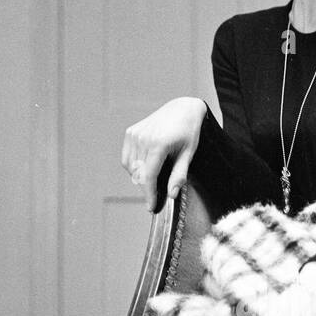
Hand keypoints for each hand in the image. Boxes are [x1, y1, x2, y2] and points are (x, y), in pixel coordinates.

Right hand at [122, 97, 206, 212]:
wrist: (182, 109)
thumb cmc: (188, 131)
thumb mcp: (188, 154)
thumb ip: (179, 175)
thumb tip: (171, 195)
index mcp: (158, 144)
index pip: (149, 177)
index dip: (149, 195)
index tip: (151, 207)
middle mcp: (143, 138)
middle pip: (139, 174)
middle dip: (147, 188)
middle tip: (157, 195)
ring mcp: (134, 134)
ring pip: (131, 168)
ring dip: (140, 177)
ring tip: (154, 176)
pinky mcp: (130, 132)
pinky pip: (127, 158)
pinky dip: (134, 166)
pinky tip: (146, 166)